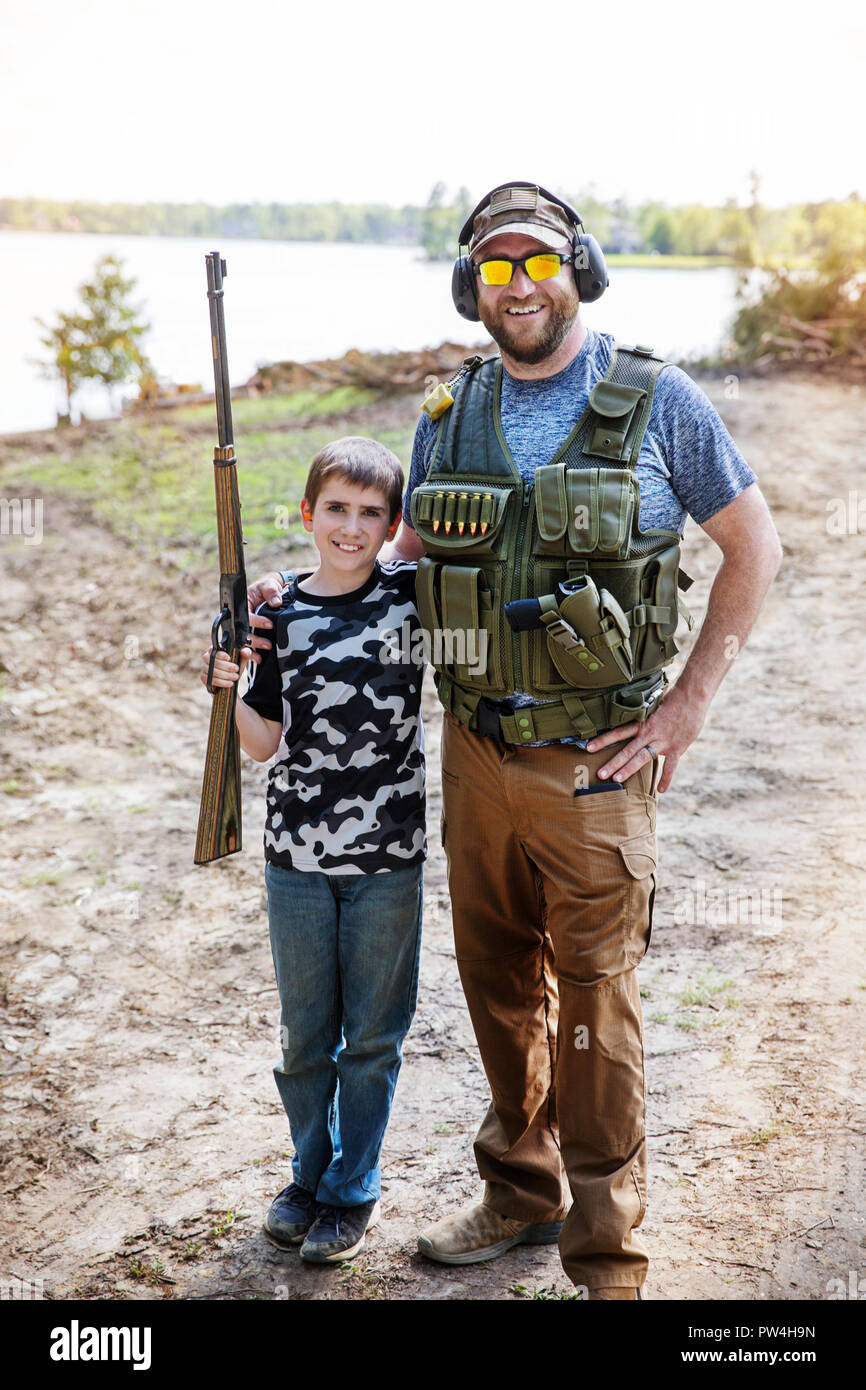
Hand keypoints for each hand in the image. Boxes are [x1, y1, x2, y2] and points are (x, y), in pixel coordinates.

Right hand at [200, 646, 247, 690]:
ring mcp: (204, 668)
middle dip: (227, 667)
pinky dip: (222, 682)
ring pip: (213, 672)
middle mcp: (206, 658)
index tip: (229, 658)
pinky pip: (211, 680)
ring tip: (235, 677)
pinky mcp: (203, 678)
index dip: (221, 654)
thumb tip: (246, 651)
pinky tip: (230, 683)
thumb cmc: (234, 667)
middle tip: (237, 670)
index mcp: (214, 650)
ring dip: (226, 675)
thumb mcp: (241, 660)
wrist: (230, 681)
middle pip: (214, 662)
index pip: (214, 650)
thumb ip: (245, 654)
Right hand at [246, 571, 284, 663]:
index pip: (246, 615)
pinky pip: (246, 647)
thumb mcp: (270, 584)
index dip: (257, 622)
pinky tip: (258, 660)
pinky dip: (251, 655)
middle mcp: (240, 618)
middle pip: (242, 632)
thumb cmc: (268, 587)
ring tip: (261, 657)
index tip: (270, 624)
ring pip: (242, 642)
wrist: (273, 593)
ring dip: (251, 651)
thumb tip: (276, 602)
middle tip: (268, 644)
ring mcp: (244, 628)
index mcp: (242, 605)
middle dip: (254, 640)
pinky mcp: (250, 635)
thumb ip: (271, 591)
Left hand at [586, 685, 707, 793]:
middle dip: (613, 763)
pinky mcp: (677, 748)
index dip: (603, 740)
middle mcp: (649, 733)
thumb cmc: (672, 700)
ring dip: (629, 769)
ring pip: (643, 758)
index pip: (618, 732)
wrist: (692, 697)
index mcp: (642, 723)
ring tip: (617, 780)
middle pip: (627, 750)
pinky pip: (670, 767)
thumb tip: (631, 722)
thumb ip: (642, 718)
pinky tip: (661, 790)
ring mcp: (663, 741)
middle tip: (600, 774)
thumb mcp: (652, 706)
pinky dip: (666, 779)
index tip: (588, 748)